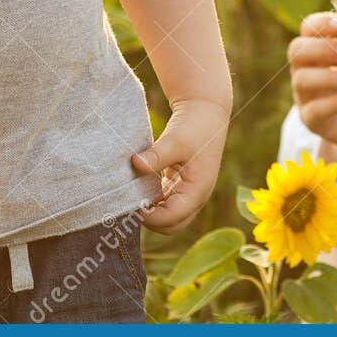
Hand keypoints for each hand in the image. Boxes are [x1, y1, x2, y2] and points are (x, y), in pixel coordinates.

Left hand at [131, 97, 228, 234]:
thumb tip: (135, 165)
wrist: (206, 111)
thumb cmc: (194, 126)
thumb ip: (156, 156)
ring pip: (168, 216)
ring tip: (131, 197)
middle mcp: (196, 196)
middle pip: (171, 225)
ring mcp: (189, 192)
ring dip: (151, 211)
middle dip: (150, 220)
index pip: (172, 218)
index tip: (131, 204)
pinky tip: (138, 189)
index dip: (150, 216)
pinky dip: (153, 201)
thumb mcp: (175, 140)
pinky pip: (166, 203)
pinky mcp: (182, 185)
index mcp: (198, 190)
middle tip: (129, 204)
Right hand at [287, 12, 336, 169]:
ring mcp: (305, 95)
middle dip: (322, 48)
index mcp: (318, 49)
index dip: (320, 24)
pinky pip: (314, 110)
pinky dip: (336, 102)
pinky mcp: (312, 120)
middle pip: (297, 51)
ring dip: (330, 76)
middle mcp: (305, 69)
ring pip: (302, 80)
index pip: (307, 29)